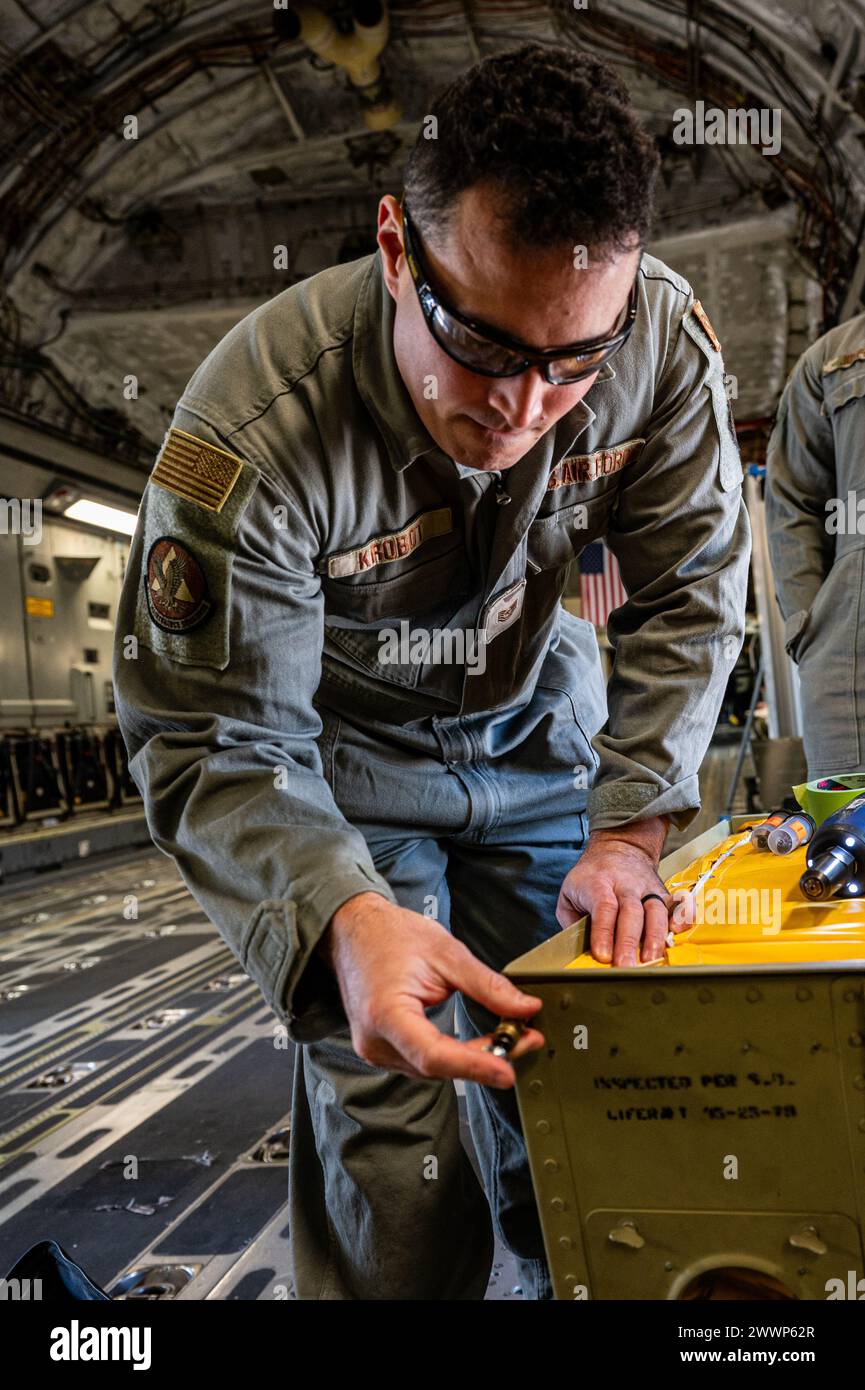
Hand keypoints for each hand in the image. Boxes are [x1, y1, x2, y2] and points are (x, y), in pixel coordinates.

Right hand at [317, 892, 544, 1086]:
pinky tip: (480, 1044)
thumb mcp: (446, 952)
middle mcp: (375, 1041)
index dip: (474, 1066)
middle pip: (438, 1066)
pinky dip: (455, 1055)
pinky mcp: (382, 1049)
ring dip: (473, 1058)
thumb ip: (487, 985)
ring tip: (510, 1038)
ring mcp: (375, 1050)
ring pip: (433, 1069)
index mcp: (386, 1013)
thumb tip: (526, 1009)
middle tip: (527, 1040)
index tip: (509, 1069)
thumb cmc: (391, 935)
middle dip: (486, 1058)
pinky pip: (424, 1061)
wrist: (353, 931)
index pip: (434, 1054)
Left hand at [555, 815, 683, 965]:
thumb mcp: (569, 894)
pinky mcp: (663, 892)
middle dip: (629, 942)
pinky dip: (682, 916)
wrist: (618, 848)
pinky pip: (678, 902)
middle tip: (626, 967)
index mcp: (598, 883)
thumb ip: (571, 920)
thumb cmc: (591, 879)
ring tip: (651, 960)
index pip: (603, 907)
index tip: (603, 956)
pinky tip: (676, 933)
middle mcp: (625, 884)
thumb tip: (581, 947)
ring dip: (655, 937)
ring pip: (655, 910)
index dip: (604, 932)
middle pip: (631, 912)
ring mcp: (647, 887)